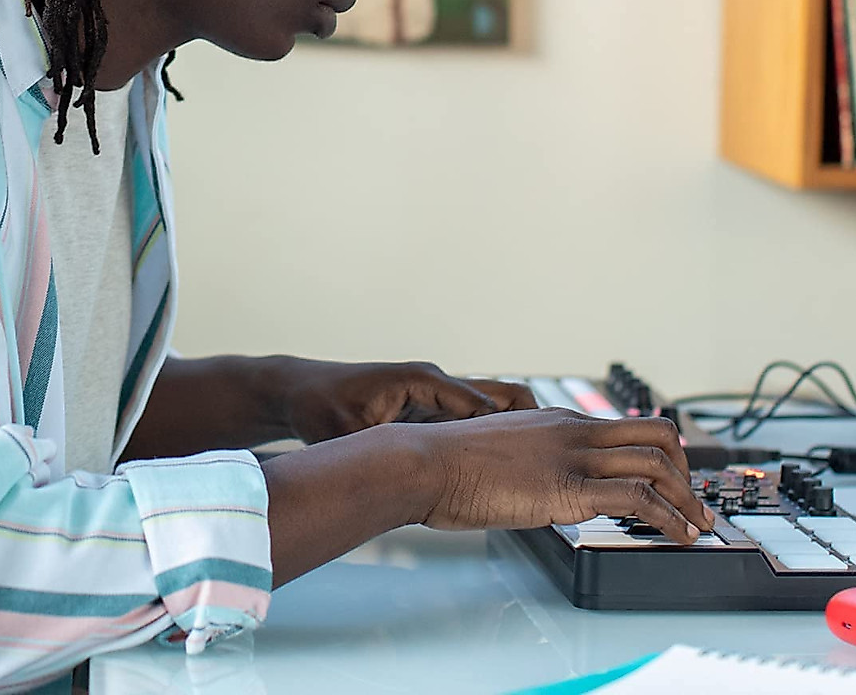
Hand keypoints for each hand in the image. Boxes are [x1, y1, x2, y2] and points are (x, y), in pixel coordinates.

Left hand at [276, 358, 536, 444]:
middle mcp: (435, 383)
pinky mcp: (427, 408)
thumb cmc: (320, 405)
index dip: (512, 430)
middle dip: (529, 424)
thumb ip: (377, 451)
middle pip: (500, 396)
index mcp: (422, 381)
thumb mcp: (348, 431)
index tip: (540, 452)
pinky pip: (472, 420)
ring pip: (491, 408)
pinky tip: (502, 468)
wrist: (300, 391)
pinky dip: (491, 438)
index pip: (481, 404)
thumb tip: (399, 474)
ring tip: (539, 467)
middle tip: (555, 458)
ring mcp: (433, 395)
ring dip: (513, 433)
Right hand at [415, 409, 713, 542]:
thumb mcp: (497, 452)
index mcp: (556, 419)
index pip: (625, 426)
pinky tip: (679, 537)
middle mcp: (572, 429)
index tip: (670, 479)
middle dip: (686, 471)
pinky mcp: (569, 487)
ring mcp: (573, 455)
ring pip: (657, 464)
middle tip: (694, 503)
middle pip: (656, 435)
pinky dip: (670, 518)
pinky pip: (639, 499)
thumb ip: (525, 460)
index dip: (659, 454)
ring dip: (688, 499)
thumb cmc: (447, 462)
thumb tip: (531, 483)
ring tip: (698, 527)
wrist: (425, 460)